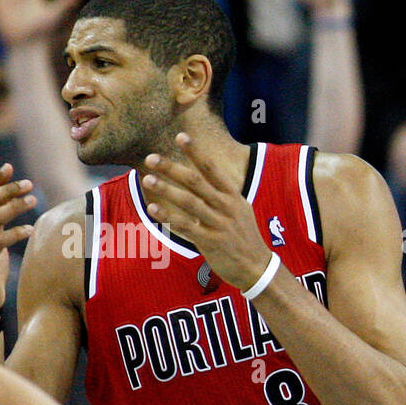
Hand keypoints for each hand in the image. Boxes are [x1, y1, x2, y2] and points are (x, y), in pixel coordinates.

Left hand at [140, 133, 271, 289]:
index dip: (196, 152)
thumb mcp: (240, 211)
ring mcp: (219, 224)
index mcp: (234, 197)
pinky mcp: (211, 242)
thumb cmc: (244, 237)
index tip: (181, 136)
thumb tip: (201, 177)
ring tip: (147, 178)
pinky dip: (168, 216)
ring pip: (189, 202)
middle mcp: (226, 208)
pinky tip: (152, 208)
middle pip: (196, 182)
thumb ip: (221, 195)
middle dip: (172, 168)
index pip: (212, 169)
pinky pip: (186, 226)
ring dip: (167, 189)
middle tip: (151, 158)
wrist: (257, 267)